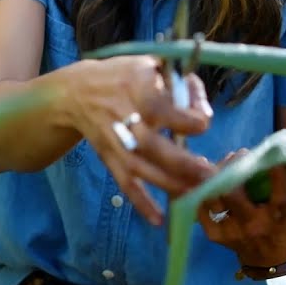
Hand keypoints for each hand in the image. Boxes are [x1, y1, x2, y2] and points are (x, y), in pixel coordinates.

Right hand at [69, 56, 214, 224]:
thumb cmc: (124, 77)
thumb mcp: (150, 64)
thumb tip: (204, 107)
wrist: (76, 92)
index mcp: (140, 90)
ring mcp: (116, 142)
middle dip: (183, 162)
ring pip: (142, 169)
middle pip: (154, 145)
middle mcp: (126, 118)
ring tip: (196, 195)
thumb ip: (182, 82)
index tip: (202, 123)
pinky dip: (141, 202)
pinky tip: (158, 219)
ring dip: (169, 184)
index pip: (171, 110)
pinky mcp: (109, 158)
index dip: (192, 117)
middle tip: (209, 174)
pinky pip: (125, 183)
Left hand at [198, 154, 285, 267]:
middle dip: (235, 168)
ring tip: (224, 163)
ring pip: (217, 197)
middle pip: (235, 194)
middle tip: (241, 155)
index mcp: (279, 218)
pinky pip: (202, 209)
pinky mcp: (216, 235)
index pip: (280, 197)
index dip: (277, 175)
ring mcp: (233, 231)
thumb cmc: (283, 222)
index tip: (275, 155)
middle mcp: (255, 226)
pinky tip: (204, 175)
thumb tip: (278, 150)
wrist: (270, 257)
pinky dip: (200, 190)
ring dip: (217, 175)